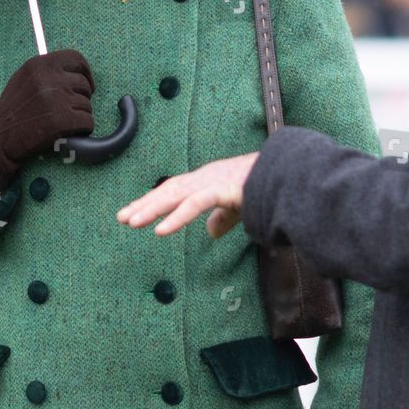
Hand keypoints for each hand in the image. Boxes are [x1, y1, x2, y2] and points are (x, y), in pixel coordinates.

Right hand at [0, 49, 94, 192]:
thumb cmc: (13, 109)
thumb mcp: (25, 79)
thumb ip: (48, 72)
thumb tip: (77, 72)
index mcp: (39, 64)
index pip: (76, 59)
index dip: (85, 73)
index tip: (86, 84)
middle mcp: (49, 78)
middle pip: (84, 84)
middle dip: (80, 98)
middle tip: (65, 109)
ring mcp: (56, 99)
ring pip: (87, 105)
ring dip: (79, 115)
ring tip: (61, 122)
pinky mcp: (62, 120)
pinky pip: (88, 122)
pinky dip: (82, 130)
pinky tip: (67, 132)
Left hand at [117, 152, 256, 237]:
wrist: (287, 175)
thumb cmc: (264, 187)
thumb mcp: (238, 207)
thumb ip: (223, 218)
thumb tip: (211, 232)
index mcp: (207, 181)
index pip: (175, 190)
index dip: (154, 201)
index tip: (134, 213)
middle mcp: (205, 178)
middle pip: (168, 190)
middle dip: (145, 204)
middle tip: (122, 217)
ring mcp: (213, 182)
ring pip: (175, 195)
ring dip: (152, 208)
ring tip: (132, 221)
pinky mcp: (223, 190)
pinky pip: (194, 204)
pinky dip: (176, 217)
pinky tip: (160, 230)